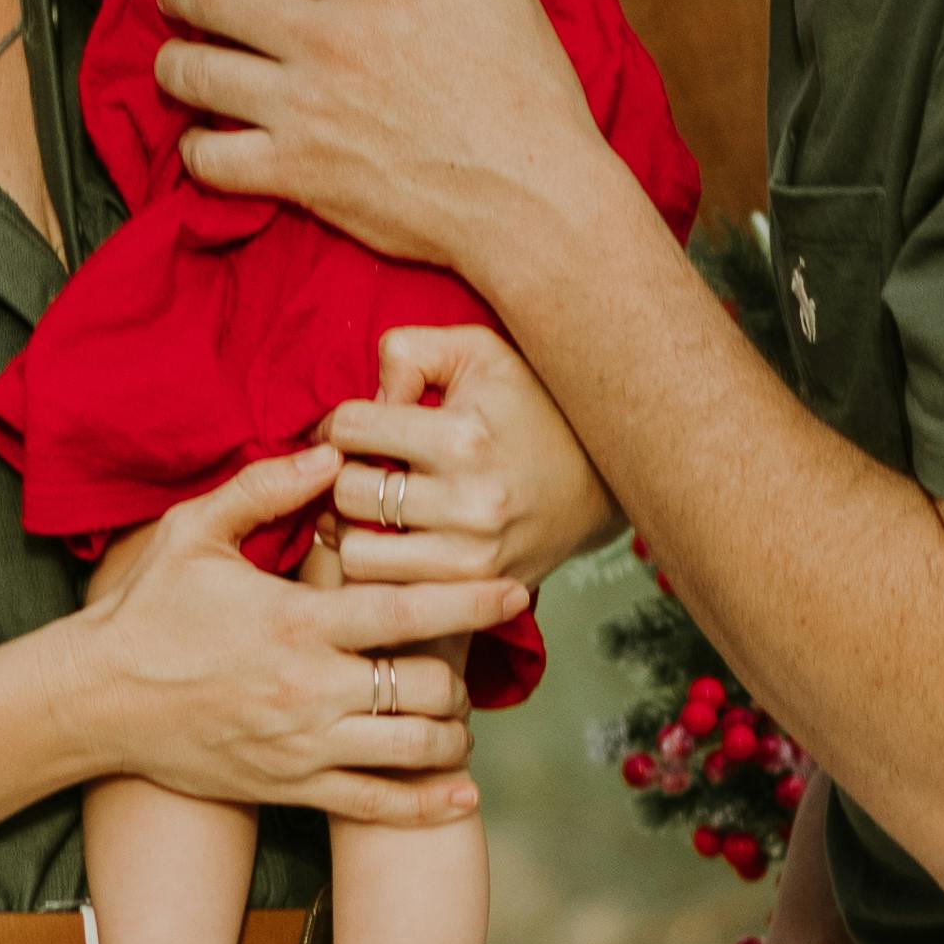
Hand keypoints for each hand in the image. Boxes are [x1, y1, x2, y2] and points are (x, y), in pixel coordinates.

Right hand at [77, 445, 523, 828]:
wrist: (94, 701)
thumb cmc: (147, 611)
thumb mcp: (195, 531)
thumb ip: (268, 487)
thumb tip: (333, 451)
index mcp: (295, 622)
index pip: (408, 612)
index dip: (471, 602)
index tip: (515, 590)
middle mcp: (309, 689)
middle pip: (428, 689)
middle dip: (464, 673)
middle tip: (468, 656)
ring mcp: (303, 746)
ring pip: (414, 750)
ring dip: (453, 733)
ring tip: (455, 712)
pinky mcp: (290, 789)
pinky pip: (377, 805)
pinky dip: (428, 804)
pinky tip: (462, 792)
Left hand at [159, 0, 604, 273]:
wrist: (532, 197)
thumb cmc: (527, 92)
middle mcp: (325, 41)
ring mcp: (304, 112)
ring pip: (194, 73)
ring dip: (172, 63)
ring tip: (175, 60)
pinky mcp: (298, 175)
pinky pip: (210, 159)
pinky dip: (194, 149)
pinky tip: (202, 140)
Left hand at [319, 326, 619, 602]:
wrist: (603, 474)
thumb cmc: (532, 403)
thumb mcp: (477, 351)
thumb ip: (409, 352)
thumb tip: (368, 398)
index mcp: (463, 438)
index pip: (350, 427)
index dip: (340, 421)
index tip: (354, 427)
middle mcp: (469, 503)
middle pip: (347, 493)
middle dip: (346, 473)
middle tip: (364, 467)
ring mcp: (474, 557)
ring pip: (357, 554)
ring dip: (356, 529)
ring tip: (375, 508)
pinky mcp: (478, 590)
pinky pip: (392, 591)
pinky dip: (382, 568)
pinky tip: (395, 541)